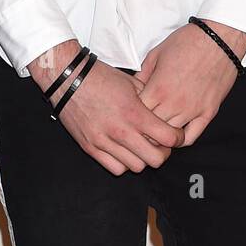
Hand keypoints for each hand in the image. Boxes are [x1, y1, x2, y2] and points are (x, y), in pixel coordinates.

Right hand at [29, 40, 184, 175]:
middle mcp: (121, 130)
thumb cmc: (100, 77)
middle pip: (155, 159)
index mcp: (134, 112)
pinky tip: (124, 151)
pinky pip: (115, 168)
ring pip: (136, 167)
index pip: (168, 138)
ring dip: (142, 159)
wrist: (67, 79)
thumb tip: (163, 114)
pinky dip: (123, 163)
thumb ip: (149, 101)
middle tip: (160, 144)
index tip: (176, 135)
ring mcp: (104, 141)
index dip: (178, 138)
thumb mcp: (131, 83)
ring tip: (140, 147)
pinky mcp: (91, 147)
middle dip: (163, 153)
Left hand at [134, 20, 245, 146]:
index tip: (131, 110)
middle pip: (151, 128)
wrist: (219, 40)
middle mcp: (174, 103)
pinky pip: (191, 136)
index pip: (138, 113)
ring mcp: (193, 110)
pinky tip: (175, 134)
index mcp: (158, 88)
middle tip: (140, 122)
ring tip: (155, 129)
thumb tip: (134, 88)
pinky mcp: (208, 113)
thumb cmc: (187, 42)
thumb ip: (143, 74)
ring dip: (161, 134)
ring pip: (170, 136)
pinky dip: (181, 140)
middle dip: (144, 126)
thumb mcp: (156, 53)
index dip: (132, 113)